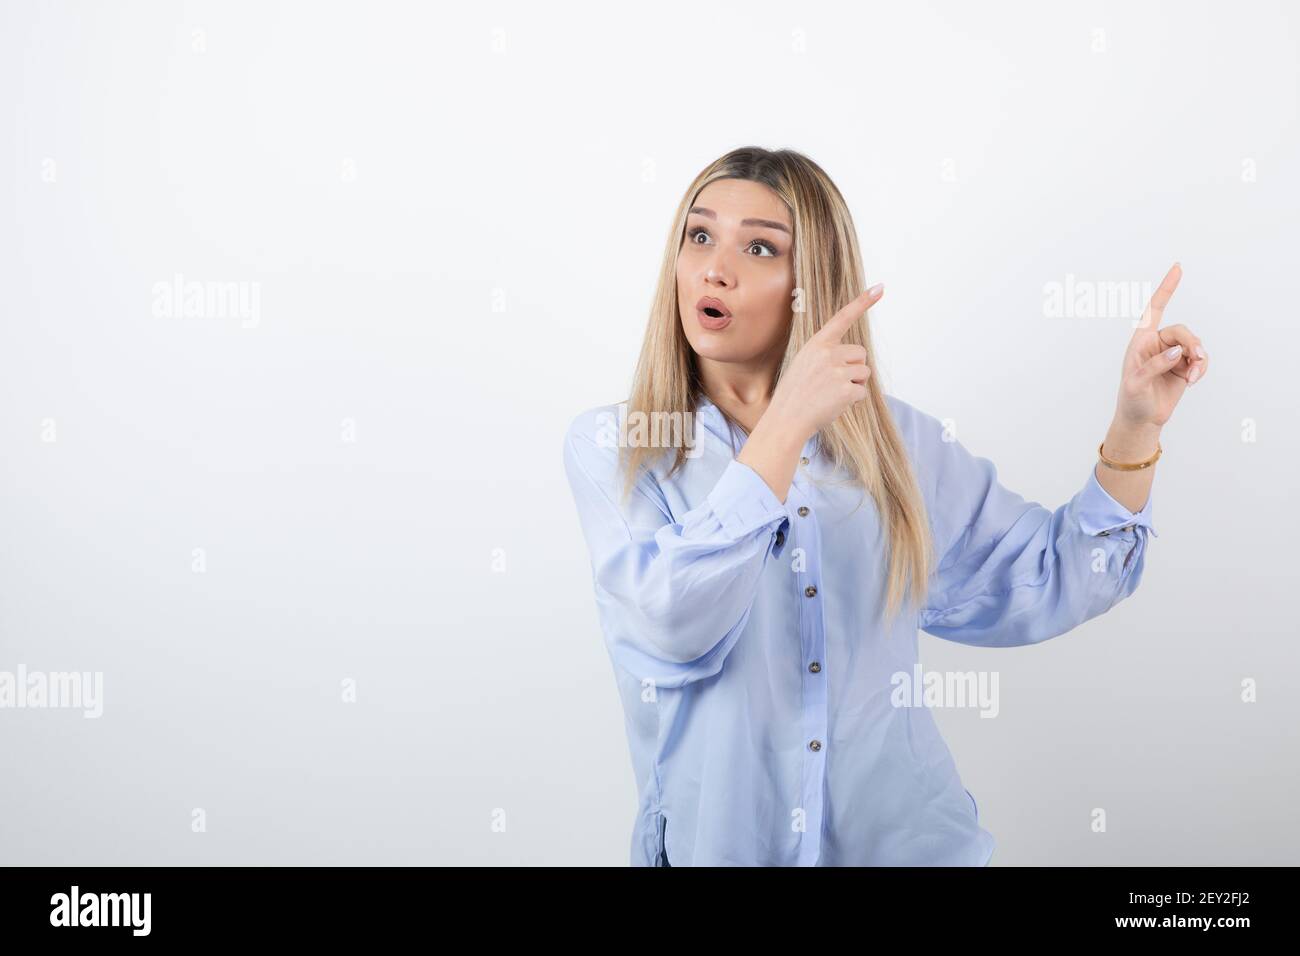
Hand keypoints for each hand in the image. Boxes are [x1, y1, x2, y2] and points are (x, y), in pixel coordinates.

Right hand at [766, 284, 882, 440]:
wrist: (785, 420)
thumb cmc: (795, 395)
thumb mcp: (804, 364)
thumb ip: (826, 355)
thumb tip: (856, 358)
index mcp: (816, 344)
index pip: (842, 318)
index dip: (863, 302)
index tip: (880, 288)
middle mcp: (828, 354)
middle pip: (861, 354)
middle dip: (854, 369)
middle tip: (833, 383)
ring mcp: (837, 371)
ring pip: (864, 373)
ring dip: (854, 386)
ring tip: (831, 395)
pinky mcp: (845, 390)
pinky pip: (862, 393)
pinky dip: (853, 402)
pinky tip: (834, 405)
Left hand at [1116, 263, 1207, 428]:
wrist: (1142, 419)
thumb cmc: (1132, 399)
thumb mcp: (1135, 383)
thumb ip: (1154, 365)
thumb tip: (1177, 352)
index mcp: (1140, 340)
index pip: (1154, 309)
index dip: (1166, 288)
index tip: (1177, 268)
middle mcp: (1157, 343)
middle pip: (1182, 331)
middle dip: (1192, 344)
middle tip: (1196, 359)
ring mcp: (1172, 353)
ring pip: (1195, 345)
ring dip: (1198, 360)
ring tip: (1192, 378)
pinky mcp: (1184, 365)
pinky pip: (1201, 359)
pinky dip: (1202, 368)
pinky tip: (1193, 381)